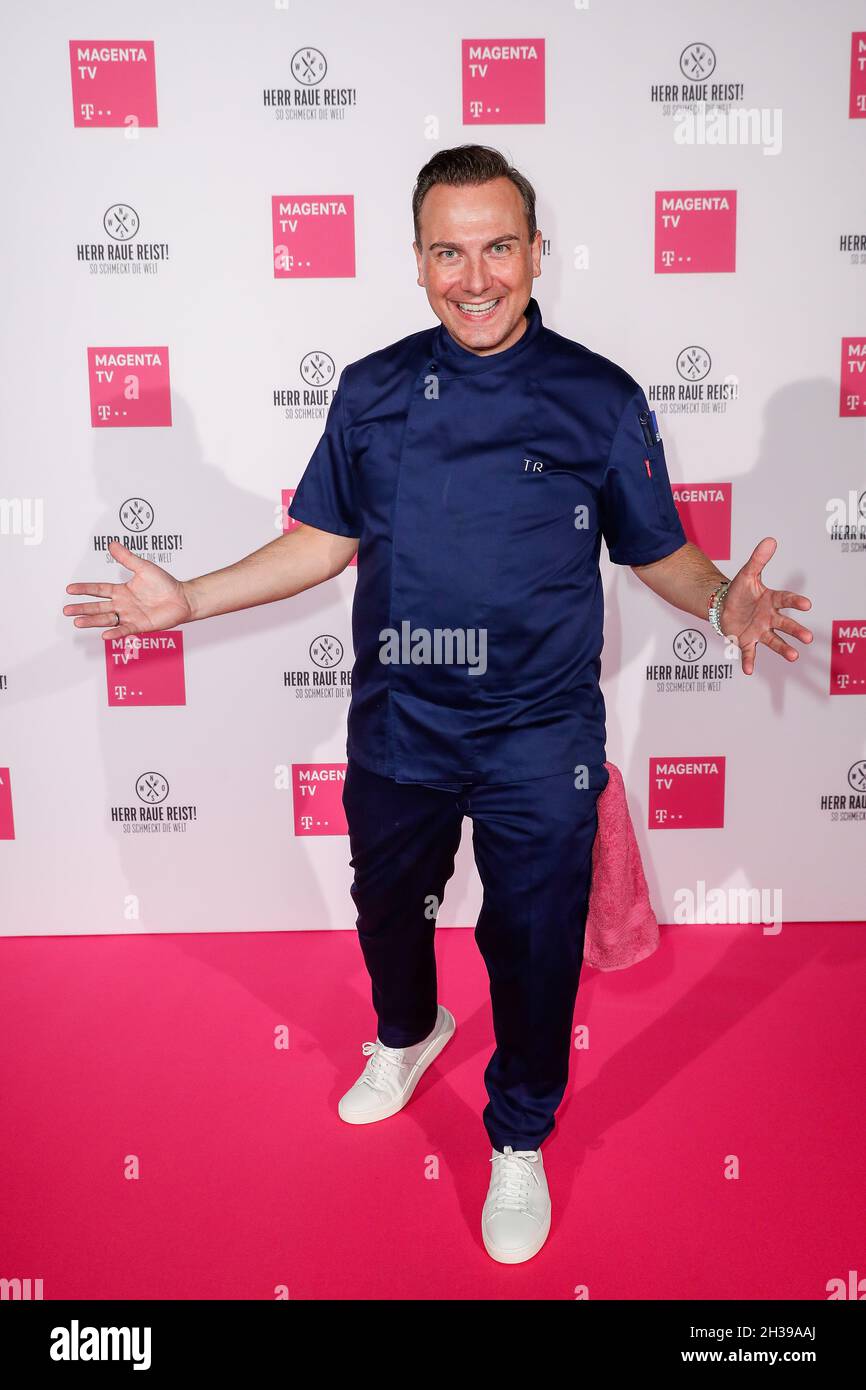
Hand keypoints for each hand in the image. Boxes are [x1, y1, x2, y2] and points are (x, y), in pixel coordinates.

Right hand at [63, 540, 192, 639]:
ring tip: (78, 622)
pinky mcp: (140, 626)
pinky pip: (125, 629)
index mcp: (121, 591)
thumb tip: (112, 544)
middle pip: (98, 607)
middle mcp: (123, 604)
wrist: (182, 598)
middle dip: (82, 608)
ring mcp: (130, 616)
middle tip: (67, 610)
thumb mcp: (143, 567)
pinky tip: (104, 634)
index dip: (84, 589)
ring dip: (92, 621)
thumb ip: (127, 558)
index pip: (98, 590)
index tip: (70, 589)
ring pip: (107, 619)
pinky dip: (115, 633)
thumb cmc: (165, 583)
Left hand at [719, 537, 812, 675]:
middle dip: (796, 631)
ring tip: (793, 656)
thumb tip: (770, 540)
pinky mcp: (746, 641)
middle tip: (808, 638)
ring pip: (773, 641)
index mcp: (771, 600)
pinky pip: (748, 653)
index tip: (807, 604)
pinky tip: (748, 671)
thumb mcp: (746, 574)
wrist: (723, 605)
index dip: (795, 601)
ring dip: (783, 649)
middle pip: (785, 624)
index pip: (786, 600)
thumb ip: (758, 560)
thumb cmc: (739, 591)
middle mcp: (769, 618)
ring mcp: (759, 631)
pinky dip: (749, 662)